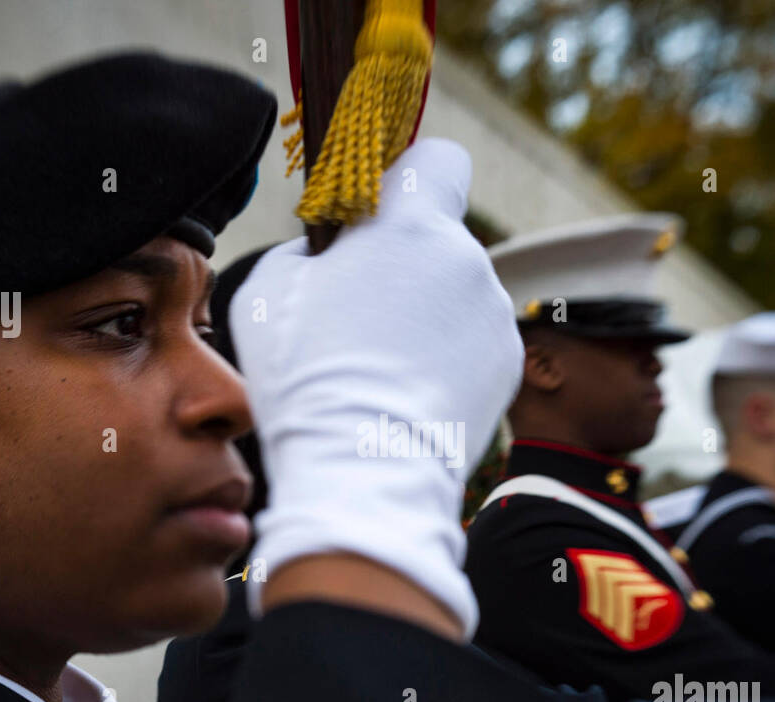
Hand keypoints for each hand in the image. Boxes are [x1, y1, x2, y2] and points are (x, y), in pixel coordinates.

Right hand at [230, 138, 521, 635]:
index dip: (410, 179)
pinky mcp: (507, 365)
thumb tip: (332, 253)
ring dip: (427, 314)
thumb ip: (309, 248)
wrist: (363, 469)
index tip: (381, 214)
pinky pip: (472, 342)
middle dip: (405, 265)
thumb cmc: (306, 376)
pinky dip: (448, 358)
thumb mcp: (267, 290)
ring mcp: (494, 314)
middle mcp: (467, 258)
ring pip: (455, 295)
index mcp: (411, 224)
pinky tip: (408, 393)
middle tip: (358, 314)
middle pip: (437, 240)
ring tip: (381, 367)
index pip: (439, 160)